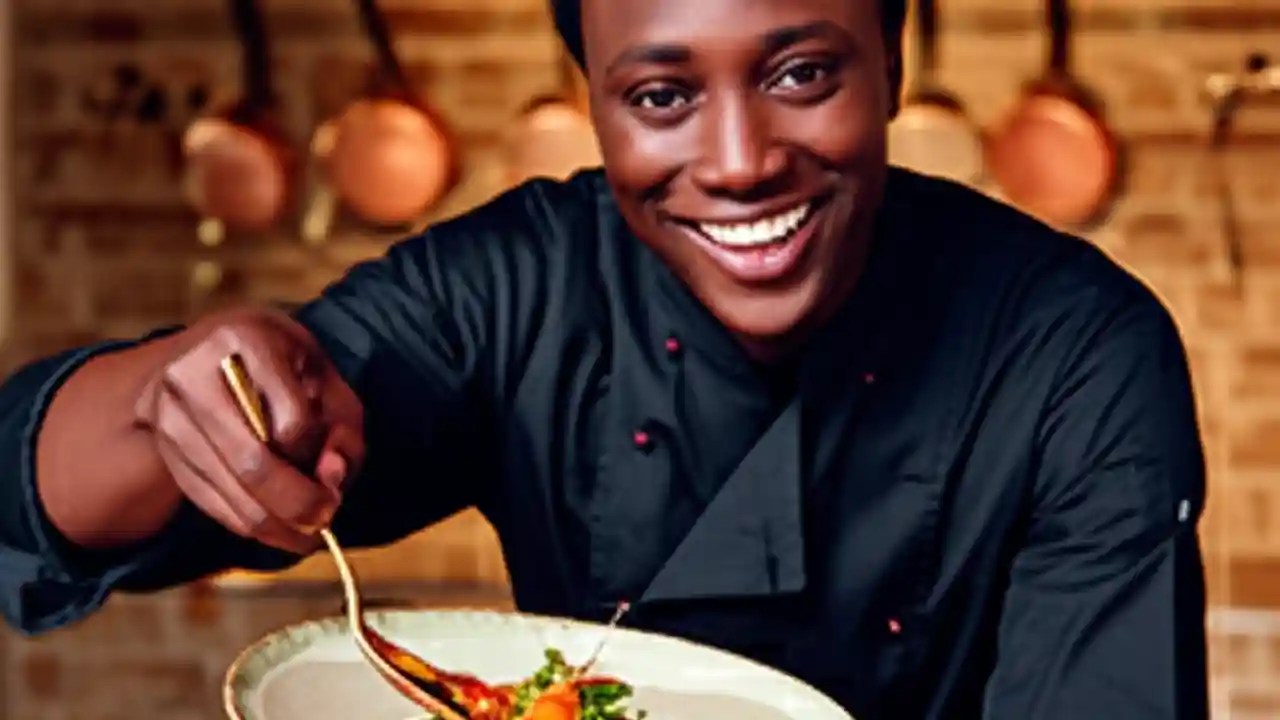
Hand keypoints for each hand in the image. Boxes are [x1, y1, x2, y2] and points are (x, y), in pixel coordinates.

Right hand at [133, 308, 364, 553]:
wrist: (212, 348)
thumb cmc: (282, 362)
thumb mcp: (327, 378)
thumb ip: (343, 427)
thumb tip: (332, 480)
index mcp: (245, 342)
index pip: (291, 421)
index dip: (317, 455)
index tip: (332, 469)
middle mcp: (194, 375)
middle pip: (252, 464)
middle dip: (297, 505)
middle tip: (325, 521)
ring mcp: (168, 413)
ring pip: (228, 491)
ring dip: (274, 526)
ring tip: (306, 535)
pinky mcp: (162, 446)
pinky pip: (207, 501)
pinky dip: (245, 523)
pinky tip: (274, 529)